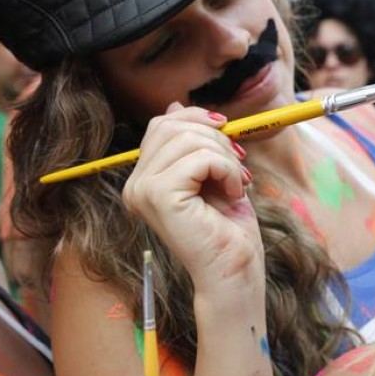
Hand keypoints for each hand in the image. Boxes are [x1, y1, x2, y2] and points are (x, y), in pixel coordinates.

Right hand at [122, 104, 263, 301]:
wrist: (235, 270)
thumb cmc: (229, 228)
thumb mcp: (213, 173)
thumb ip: (194, 143)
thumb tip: (174, 106)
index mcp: (145, 178)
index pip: (162, 124)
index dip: (199, 121)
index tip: (229, 141)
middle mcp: (135, 184)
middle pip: (172, 125)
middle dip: (215, 138)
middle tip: (239, 165)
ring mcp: (143, 190)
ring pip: (188, 139)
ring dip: (226, 156)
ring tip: (238, 182)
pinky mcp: (159, 196)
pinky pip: (200, 158)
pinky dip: (227, 169)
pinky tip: (235, 192)